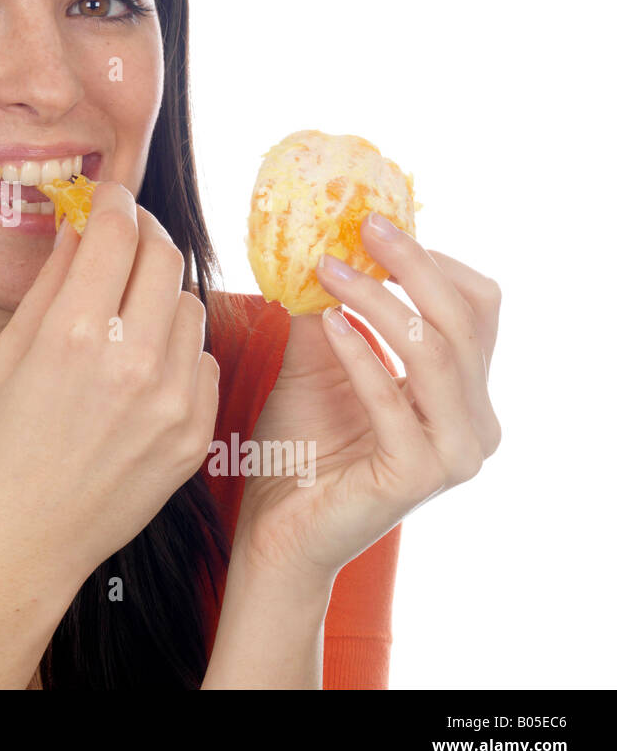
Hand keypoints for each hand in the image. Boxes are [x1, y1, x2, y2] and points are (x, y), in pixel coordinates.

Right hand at [0, 181, 219, 594]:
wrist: (24, 540)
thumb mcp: (9, 353)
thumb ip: (52, 282)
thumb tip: (78, 226)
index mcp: (75, 334)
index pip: (116, 231)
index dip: (112, 200)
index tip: (107, 197)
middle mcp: (133, 361)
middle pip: (165, 257)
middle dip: (144, 235)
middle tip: (124, 238)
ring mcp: (174, 402)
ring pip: (192, 307)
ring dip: (162, 296)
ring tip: (127, 317)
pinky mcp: (196, 435)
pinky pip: (205, 362)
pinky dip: (179, 353)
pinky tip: (143, 372)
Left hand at [233, 211, 501, 583]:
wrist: (277, 527)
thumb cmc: (298, 447)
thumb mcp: (316, 360)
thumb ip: (331, 307)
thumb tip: (320, 239)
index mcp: (463, 393)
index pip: (474, 307)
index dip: (430, 260)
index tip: (372, 224)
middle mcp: (474, 422)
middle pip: (465, 319)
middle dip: (412, 264)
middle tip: (362, 228)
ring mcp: (454, 453)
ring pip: (436, 351)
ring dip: (379, 301)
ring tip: (327, 271)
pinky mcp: (417, 476)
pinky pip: (395, 400)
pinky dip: (361, 355)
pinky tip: (328, 324)